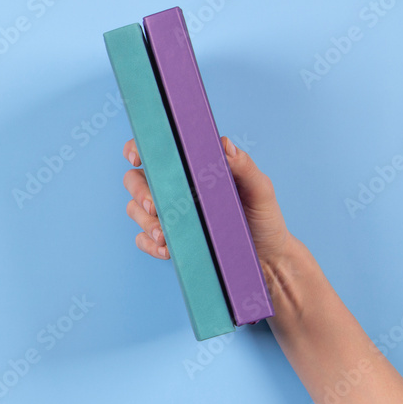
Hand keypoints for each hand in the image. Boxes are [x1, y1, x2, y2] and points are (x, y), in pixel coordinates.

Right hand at [122, 136, 291, 265]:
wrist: (267, 258)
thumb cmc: (264, 219)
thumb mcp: (260, 190)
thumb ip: (244, 167)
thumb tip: (225, 145)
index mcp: (192, 169)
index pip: (157, 152)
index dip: (138, 149)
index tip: (137, 159)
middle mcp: (175, 188)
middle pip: (135, 180)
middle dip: (139, 192)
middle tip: (154, 206)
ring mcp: (167, 215)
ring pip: (135, 209)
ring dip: (144, 221)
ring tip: (163, 235)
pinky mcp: (166, 240)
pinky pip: (142, 239)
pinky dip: (149, 244)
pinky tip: (167, 250)